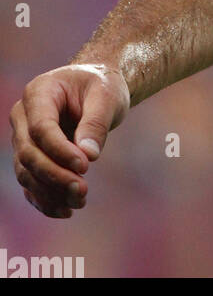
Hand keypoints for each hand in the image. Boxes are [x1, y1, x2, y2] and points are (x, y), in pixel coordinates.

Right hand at [9, 62, 129, 217]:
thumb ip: (96, 122)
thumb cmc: (101, 85)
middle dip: (54, 176)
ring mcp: (22, 138)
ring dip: (51, 192)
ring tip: (80, 201)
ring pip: (26, 173)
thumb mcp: (107, 95)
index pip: (40, 128)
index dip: (59, 150)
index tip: (86, 165)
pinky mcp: (30, 158)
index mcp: (38, 92)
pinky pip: (30, 184)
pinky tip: (66, 210)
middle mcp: (23, 116)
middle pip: (28, 153)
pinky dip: (46, 200)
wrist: (96, 88)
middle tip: (83, 191)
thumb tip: (88, 155)